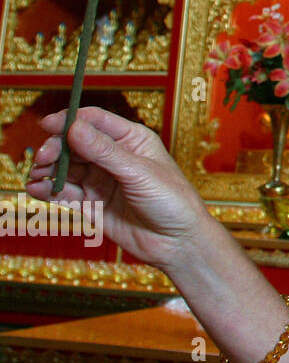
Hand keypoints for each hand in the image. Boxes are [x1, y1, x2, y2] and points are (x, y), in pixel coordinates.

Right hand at [26, 107, 215, 271]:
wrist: (178, 243)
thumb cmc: (173, 201)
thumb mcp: (140, 173)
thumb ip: (105, 152)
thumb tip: (74, 127)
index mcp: (132, 139)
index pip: (96, 121)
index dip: (71, 119)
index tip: (47, 124)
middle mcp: (114, 157)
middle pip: (75, 143)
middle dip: (56, 147)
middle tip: (42, 157)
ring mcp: (101, 180)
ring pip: (66, 167)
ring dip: (48, 168)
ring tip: (36, 174)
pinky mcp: (92, 203)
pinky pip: (64, 192)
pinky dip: (48, 189)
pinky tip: (37, 189)